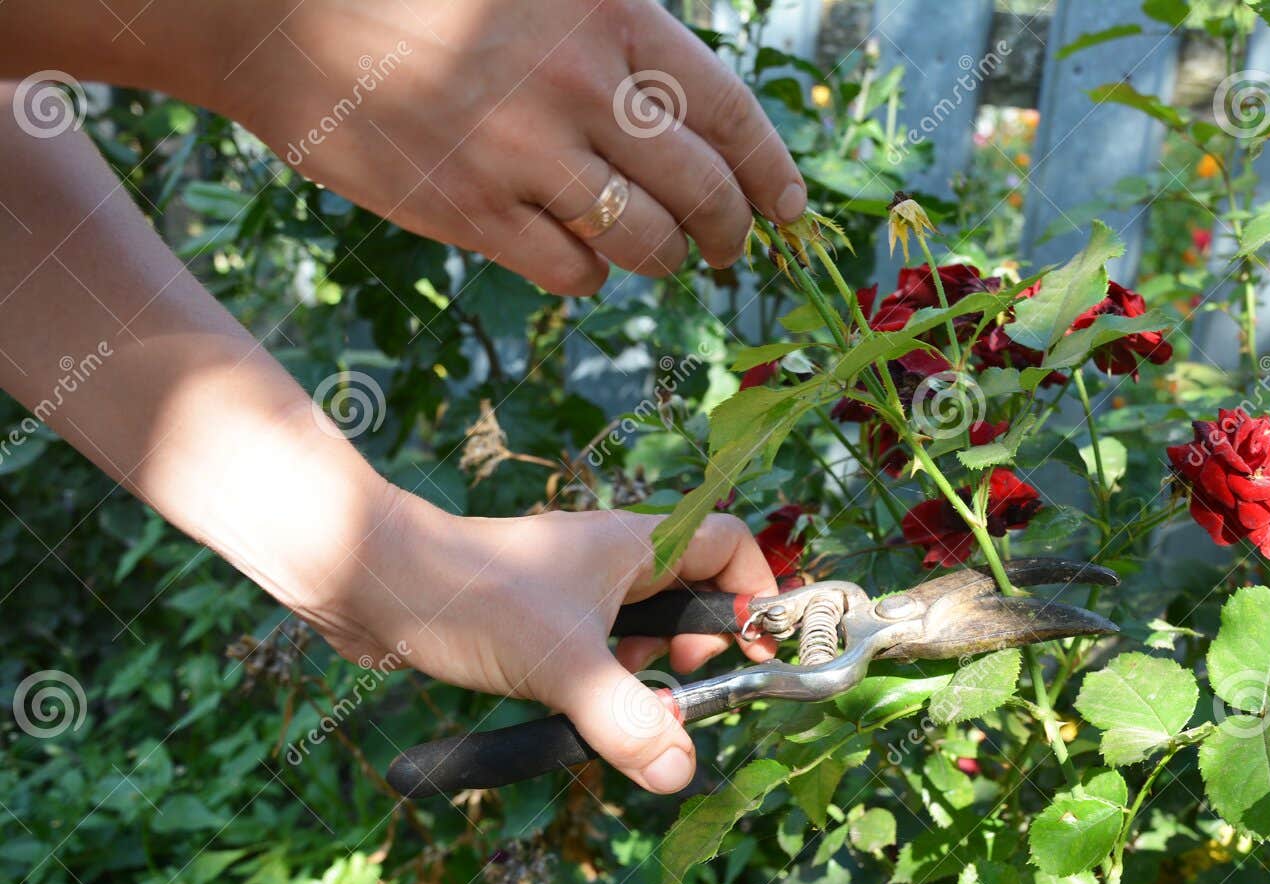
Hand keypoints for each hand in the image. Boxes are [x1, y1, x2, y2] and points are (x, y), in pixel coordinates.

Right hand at [211, 0, 807, 293]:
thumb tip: (701, 123)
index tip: (789, 209)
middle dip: (731, 234)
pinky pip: (574, 275)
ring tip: (656, 254)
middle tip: (730, 248)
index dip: (773, 174)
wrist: (286, 19)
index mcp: (612, 16)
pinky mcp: (474, 214)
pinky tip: (576, 256)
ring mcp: (525, 154)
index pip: (733, 114)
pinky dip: (591, 277)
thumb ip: (622, 44)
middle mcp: (580, 85)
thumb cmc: (424, 0)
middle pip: (703, 192)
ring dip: (664, 261)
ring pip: (646, 246)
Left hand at [317, 497, 779, 793]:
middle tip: (676, 684)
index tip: (753, 652)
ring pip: (637, 633)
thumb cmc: (472, 596)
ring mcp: (568, 590)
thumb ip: (628, 720)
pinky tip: (570, 712)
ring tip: (618, 703)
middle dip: (693, 649)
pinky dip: (594, 686)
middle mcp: (608, 561)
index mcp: (634, 544)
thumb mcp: (563, 665)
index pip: (729, 548)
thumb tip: (680, 772)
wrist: (370, 582)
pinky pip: (590, 653)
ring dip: (639, 675)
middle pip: (688, 598)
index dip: (754, 596)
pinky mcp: (532, 622)